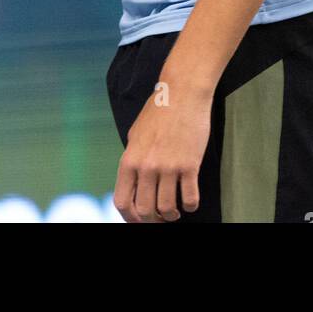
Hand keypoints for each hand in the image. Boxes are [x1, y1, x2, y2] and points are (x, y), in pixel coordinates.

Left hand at [112, 82, 211, 221]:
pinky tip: (189, 200)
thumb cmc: (158, 112)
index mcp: (129, 160)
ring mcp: (168, 167)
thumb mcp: (135, 135)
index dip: (130, 218)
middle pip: (145, 211)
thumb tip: (134, 184)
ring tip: (175, 210)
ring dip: (172, 215)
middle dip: (153, 220)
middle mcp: (146, 166)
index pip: (122, 202)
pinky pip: (189, 199)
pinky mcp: (189, 165)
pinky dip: (190, 206)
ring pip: (167, 209)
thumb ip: (134, 160)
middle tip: (160, 217)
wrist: (182, 93)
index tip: (139, 220)